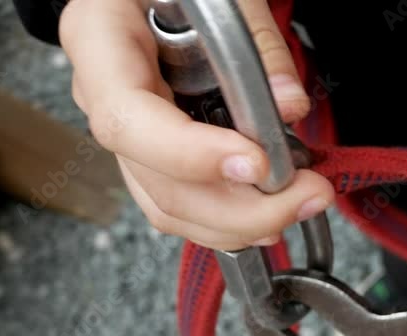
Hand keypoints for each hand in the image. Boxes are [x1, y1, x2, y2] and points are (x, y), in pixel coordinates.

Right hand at [59, 0, 333, 248]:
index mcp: (99, 39)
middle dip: (237, 208)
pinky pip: (182, 204)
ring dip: (239, 224)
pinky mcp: (154, 154)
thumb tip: (288, 106)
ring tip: (302, 205)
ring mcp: (128, 133)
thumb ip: (256, 40)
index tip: (256, 163)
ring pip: (167, 206)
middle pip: (155, 181)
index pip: (126, 119)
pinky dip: (229, 220)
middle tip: (307, 195)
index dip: (190, 154)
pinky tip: (274, 212)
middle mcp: (101, 95)